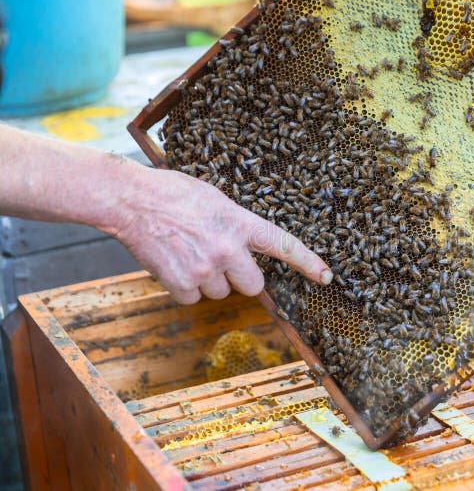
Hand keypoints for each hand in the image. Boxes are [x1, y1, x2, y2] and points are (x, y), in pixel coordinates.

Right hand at [112, 166, 331, 304]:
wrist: (130, 200)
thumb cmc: (172, 193)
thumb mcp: (216, 200)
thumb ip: (235, 225)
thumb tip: (242, 246)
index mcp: (241, 223)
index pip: (283, 245)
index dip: (307, 262)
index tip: (326, 276)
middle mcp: (229, 249)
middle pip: (253, 285)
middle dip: (239, 277)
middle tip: (218, 259)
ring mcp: (206, 268)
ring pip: (220, 292)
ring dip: (207, 281)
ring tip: (187, 253)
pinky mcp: (182, 283)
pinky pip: (192, 298)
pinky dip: (182, 287)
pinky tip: (172, 263)